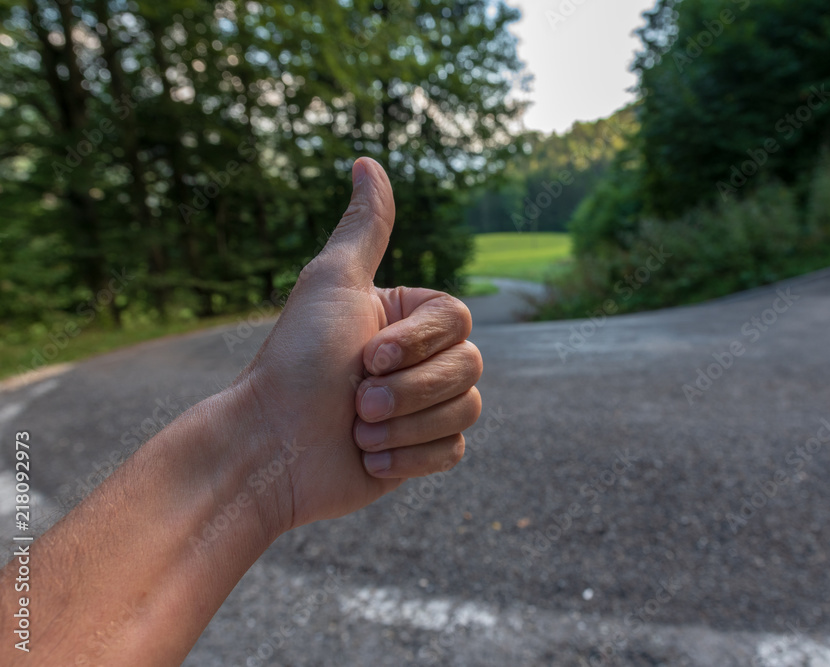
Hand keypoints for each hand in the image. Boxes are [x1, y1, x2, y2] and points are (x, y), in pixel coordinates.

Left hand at [230, 158, 481, 531]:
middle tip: (357, 401)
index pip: (459, 320)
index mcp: (404, 317)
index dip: (419, 344)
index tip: (367, 355)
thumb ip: (365, 228)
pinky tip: (367, 456)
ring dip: (405, 425)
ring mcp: (421, 407)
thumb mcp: (333, 283)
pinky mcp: (420, 452)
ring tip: (357, 430)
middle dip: (409, 390)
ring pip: (467, 409)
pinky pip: (454, 450)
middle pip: (470, 366)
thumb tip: (367, 161)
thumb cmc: (298, 362)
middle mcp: (418, 359)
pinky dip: (409, 456)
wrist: (272, 449)